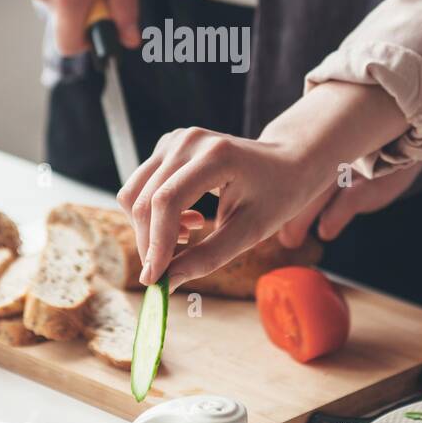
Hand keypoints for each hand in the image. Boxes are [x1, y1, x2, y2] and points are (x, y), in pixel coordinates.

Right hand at [117, 81, 407, 289]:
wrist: (287, 161)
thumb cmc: (277, 194)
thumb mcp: (250, 232)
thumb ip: (207, 257)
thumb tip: (167, 283)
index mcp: (216, 155)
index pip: (168, 200)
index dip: (156, 243)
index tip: (154, 280)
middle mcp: (189, 141)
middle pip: (146, 199)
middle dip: (150, 244)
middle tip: (169, 273)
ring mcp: (175, 140)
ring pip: (134, 194)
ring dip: (151, 228)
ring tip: (188, 237)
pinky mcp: (168, 147)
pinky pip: (141, 186)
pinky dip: (154, 213)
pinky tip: (189, 220)